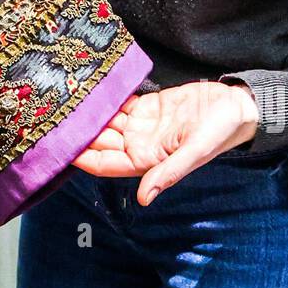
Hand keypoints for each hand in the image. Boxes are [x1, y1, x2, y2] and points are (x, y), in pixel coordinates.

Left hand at [73, 81, 261, 205]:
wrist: (236, 107)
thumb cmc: (220, 133)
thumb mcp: (195, 153)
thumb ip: (167, 173)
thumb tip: (143, 198)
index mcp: (147, 160)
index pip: (106, 164)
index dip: (83, 158)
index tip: (60, 148)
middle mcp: (140, 144)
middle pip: (100, 142)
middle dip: (79, 133)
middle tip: (51, 119)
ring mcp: (142, 125)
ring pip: (106, 121)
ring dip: (88, 114)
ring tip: (63, 101)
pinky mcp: (148, 105)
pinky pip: (120, 103)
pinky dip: (105, 98)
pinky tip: (89, 89)